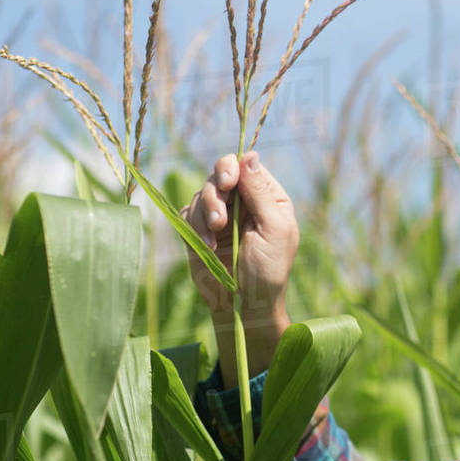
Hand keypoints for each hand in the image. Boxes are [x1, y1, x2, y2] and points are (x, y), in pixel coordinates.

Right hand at [180, 151, 299, 385]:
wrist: (243, 305)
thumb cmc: (268, 271)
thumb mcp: (273, 229)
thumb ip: (260, 193)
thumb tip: (250, 155)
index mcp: (266, 197)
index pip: (244, 166)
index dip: (231, 168)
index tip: (227, 184)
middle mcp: (242, 201)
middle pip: (218, 175)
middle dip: (214, 195)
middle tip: (220, 221)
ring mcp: (219, 215)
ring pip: (200, 194)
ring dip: (205, 215)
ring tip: (215, 239)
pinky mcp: (198, 231)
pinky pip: (186, 214)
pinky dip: (194, 228)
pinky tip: (207, 247)